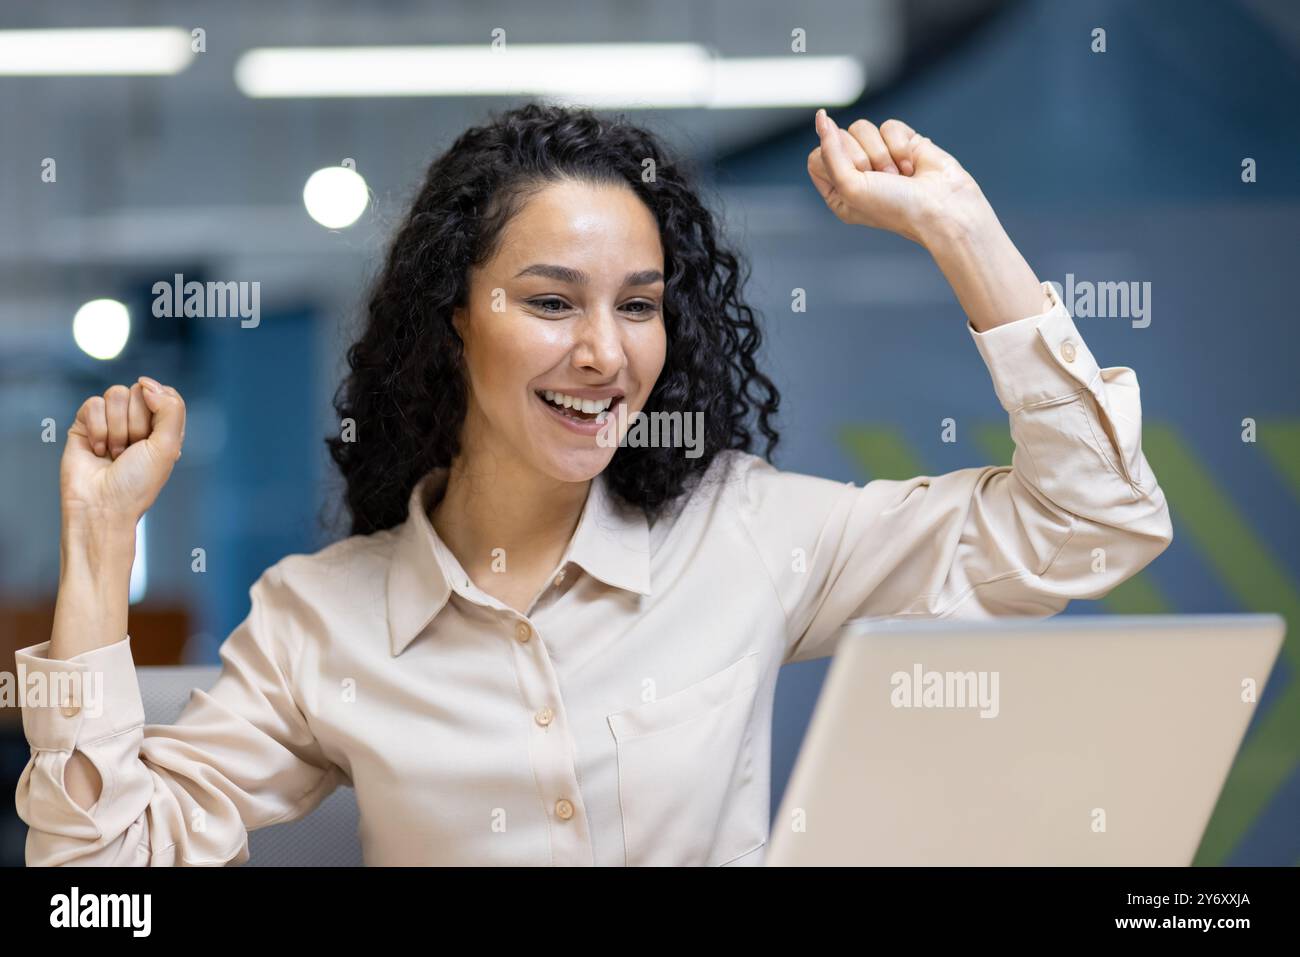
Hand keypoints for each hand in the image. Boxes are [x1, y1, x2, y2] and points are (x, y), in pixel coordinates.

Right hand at [61, 376, 186, 526]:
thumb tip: (147, 382)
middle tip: (132, 451)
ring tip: (115, 453)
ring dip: (117, 429)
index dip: (159, 407)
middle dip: (136, 424)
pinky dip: (97, 429)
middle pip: (139, 391)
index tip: (153, 432)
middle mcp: (137, 421)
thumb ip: (170, 409)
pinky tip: (97, 450)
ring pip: (116, 394)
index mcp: (162, 427)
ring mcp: (110, 420)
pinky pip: (92, 404)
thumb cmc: (137, 483)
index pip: (165, 393)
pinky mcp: (84, 423)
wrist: (102, 505)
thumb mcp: (167, 447)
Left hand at [807, 110, 989, 246]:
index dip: (833, 162)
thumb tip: (821, 118)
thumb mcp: (850, 186)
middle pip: (839, 138)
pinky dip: (900, 145)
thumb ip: (829, 152)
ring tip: (897, 175)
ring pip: (863, 128)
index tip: (854, 177)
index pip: (816, 158)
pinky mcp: (902, 142)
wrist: (941, 207)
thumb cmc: (895, 208)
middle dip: (862, 158)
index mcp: (837, 192)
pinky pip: (889, 126)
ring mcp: (879, 156)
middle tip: (881, 180)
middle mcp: (855, 173)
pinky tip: (911, 165)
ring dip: (882, 154)